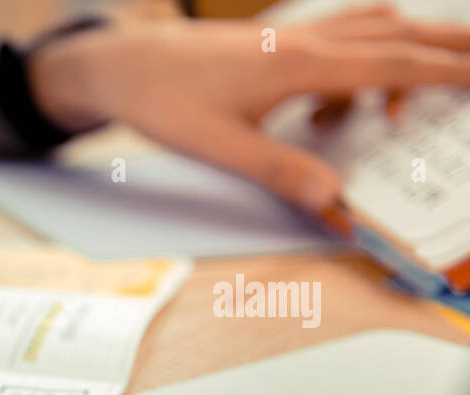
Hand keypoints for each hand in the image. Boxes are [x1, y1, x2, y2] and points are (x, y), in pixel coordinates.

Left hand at [28, 4, 469, 211]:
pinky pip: (344, 38)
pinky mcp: (279, 43)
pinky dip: (367, 57)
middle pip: (402, 33)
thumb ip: (281, 172)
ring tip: (419, 96)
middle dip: (451, 47)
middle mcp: (307, 40)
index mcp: (302, 64)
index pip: (397, 64)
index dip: (451, 73)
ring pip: (377, 27)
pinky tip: (344, 103)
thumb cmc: (164, 99)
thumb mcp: (221, 148)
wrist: (123, 65)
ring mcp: (294, 36)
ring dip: (410, 50)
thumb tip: (332, 201)